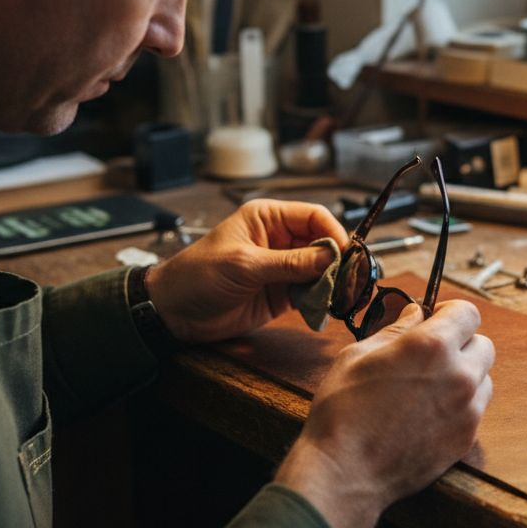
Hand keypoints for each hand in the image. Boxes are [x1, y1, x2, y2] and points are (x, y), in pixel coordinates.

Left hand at [146, 199, 346, 343]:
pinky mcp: (282, 293)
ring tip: (343, 295)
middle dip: (339, 260)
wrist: (175, 311)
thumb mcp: (245, 264)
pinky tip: (326, 306)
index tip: (346, 254)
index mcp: (268, 218)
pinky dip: (323, 299)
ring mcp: (283, 267)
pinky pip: (312, 292)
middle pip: (323, 243)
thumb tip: (331, 256)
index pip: (314, 216)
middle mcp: (280, 239)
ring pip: (322, 269)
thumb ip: (290, 262)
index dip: (333, 232)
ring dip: (334, 281)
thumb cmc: (198, 275)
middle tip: (352, 278)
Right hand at [275, 299, 494, 527]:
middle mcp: (459, 375)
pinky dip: (460, 406)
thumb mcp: (359, 355)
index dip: (451, 313)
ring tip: (429, 387)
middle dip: (461, 344)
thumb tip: (416, 314)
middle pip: (483, 345)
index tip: (437, 319)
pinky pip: (475, 410)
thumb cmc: (343, 411)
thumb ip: (395, 330)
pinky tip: (429, 413)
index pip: (468, 313)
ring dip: (464, 376)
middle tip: (431, 355)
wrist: (346, 472)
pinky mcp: (466, 439)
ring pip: (483, 379)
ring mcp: (467, 410)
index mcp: (432, 346)